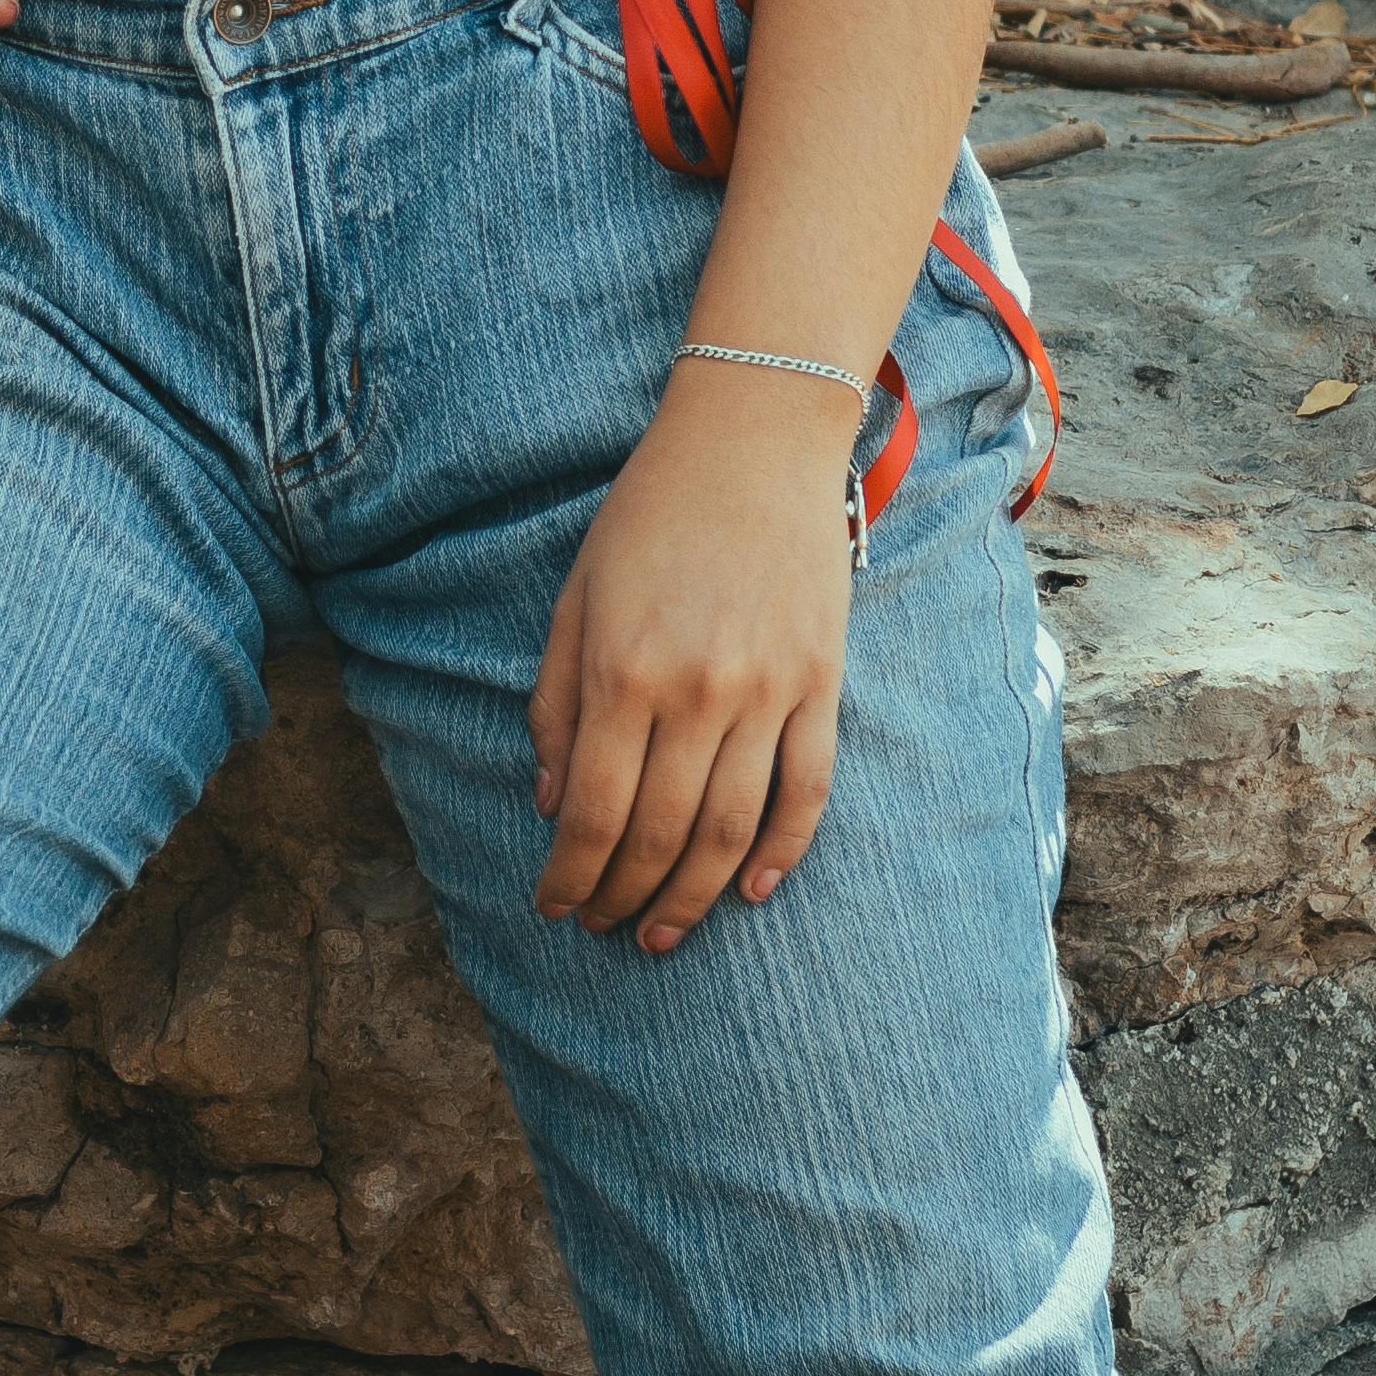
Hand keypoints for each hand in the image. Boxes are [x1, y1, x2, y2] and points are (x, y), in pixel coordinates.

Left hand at [526, 365, 854, 952]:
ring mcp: (767, 691)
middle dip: (623, 899)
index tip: (554, 907)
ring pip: (730, 831)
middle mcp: (696, 692)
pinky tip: (750, 890)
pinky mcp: (820, 683)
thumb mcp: (576, 598)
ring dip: (693, 898)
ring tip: (662, 933)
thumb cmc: (649, 515)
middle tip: (604, 929)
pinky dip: (782, 851)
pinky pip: (806, 791)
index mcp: (623, 670)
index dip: (570, 877)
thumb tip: (554, 804)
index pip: (594, 814)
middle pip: (659, 836)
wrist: (753, 441)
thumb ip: (557, 703)